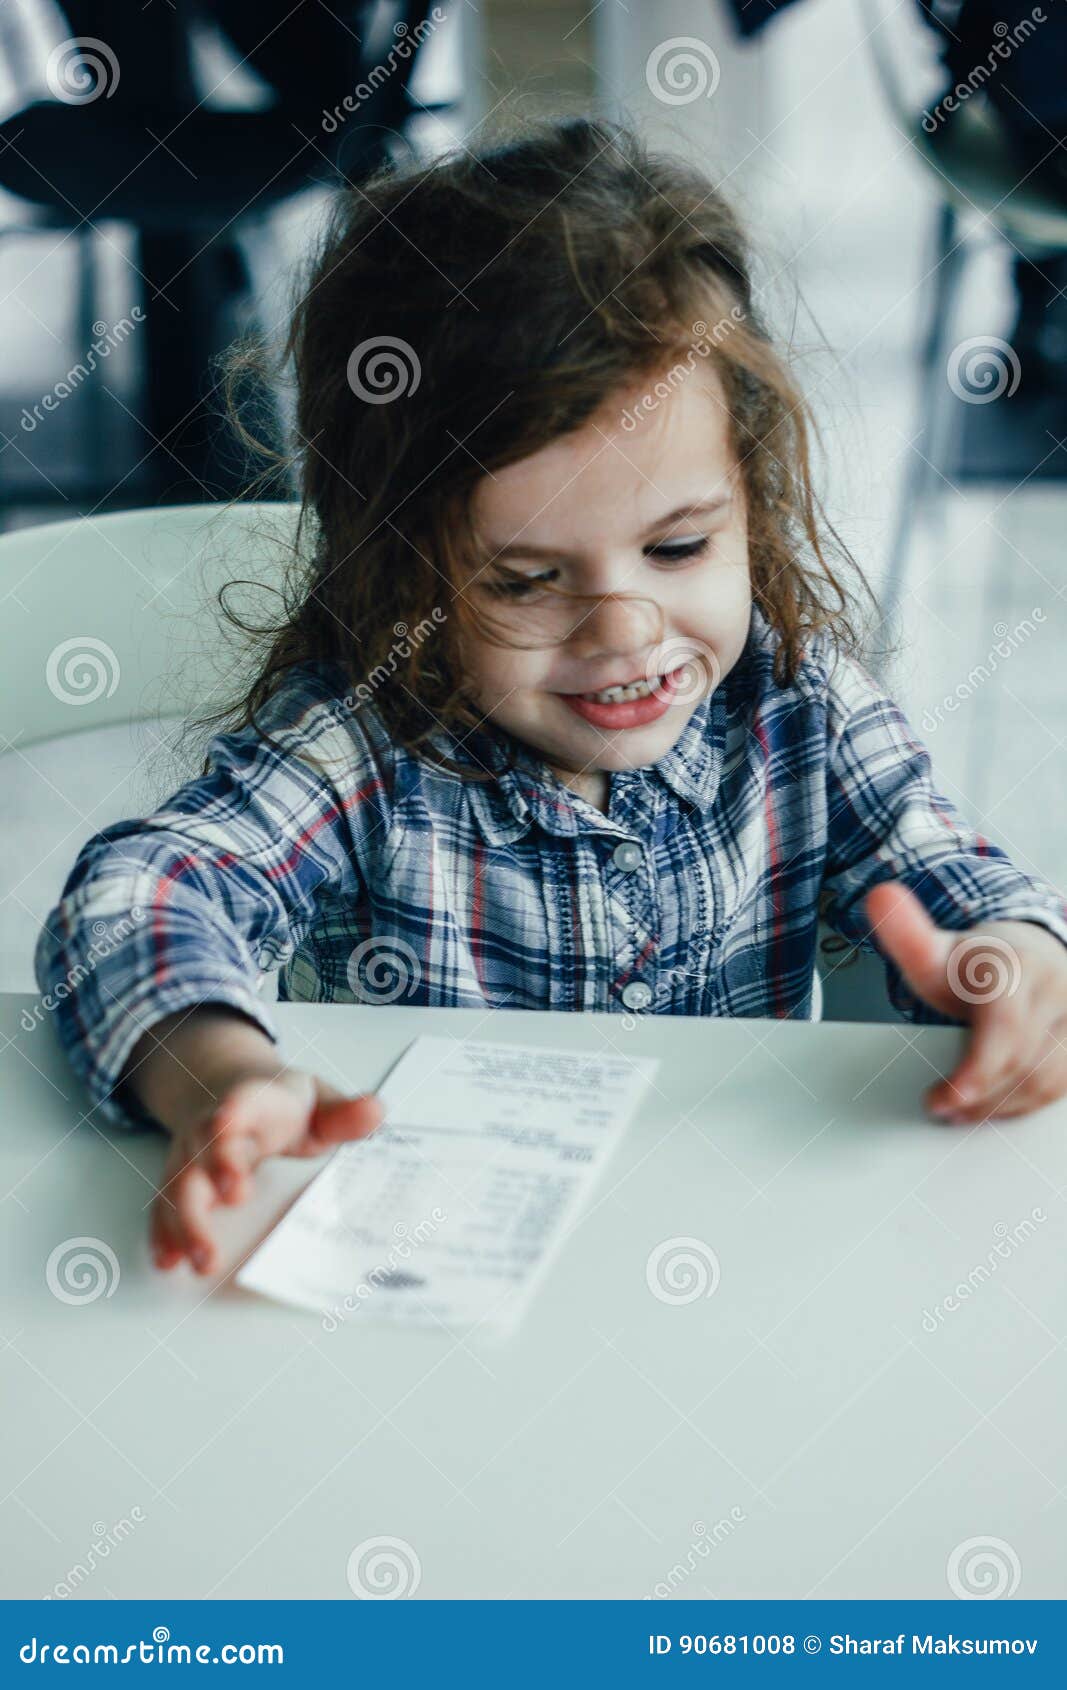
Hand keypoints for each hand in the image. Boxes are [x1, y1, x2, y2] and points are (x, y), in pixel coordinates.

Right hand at [150, 1068, 383, 1275]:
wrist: (232, 1095)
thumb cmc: (281, 1106)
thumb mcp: (318, 1101)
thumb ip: (344, 1113)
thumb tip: (376, 1110)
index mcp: (252, 1104)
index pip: (241, 1104)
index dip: (234, 1113)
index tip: (228, 1123)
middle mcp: (212, 1130)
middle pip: (206, 1148)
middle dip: (216, 1170)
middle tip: (235, 1196)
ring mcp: (192, 1158)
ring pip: (181, 1186)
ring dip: (187, 1220)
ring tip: (201, 1258)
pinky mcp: (182, 1184)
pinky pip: (165, 1209)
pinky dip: (165, 1234)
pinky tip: (168, 1261)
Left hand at [865, 880, 1066, 1122]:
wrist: (1031, 953)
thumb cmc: (981, 962)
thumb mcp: (939, 950)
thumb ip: (907, 934)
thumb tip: (879, 896)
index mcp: (1017, 965)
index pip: (1004, 1028)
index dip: (976, 1071)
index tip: (943, 1099)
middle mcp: (1056, 990)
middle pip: (1023, 1061)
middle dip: (979, 1094)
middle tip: (940, 1107)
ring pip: (1046, 1081)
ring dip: (1000, 1105)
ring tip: (960, 1110)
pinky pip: (1059, 1090)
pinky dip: (1022, 1104)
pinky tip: (993, 1107)